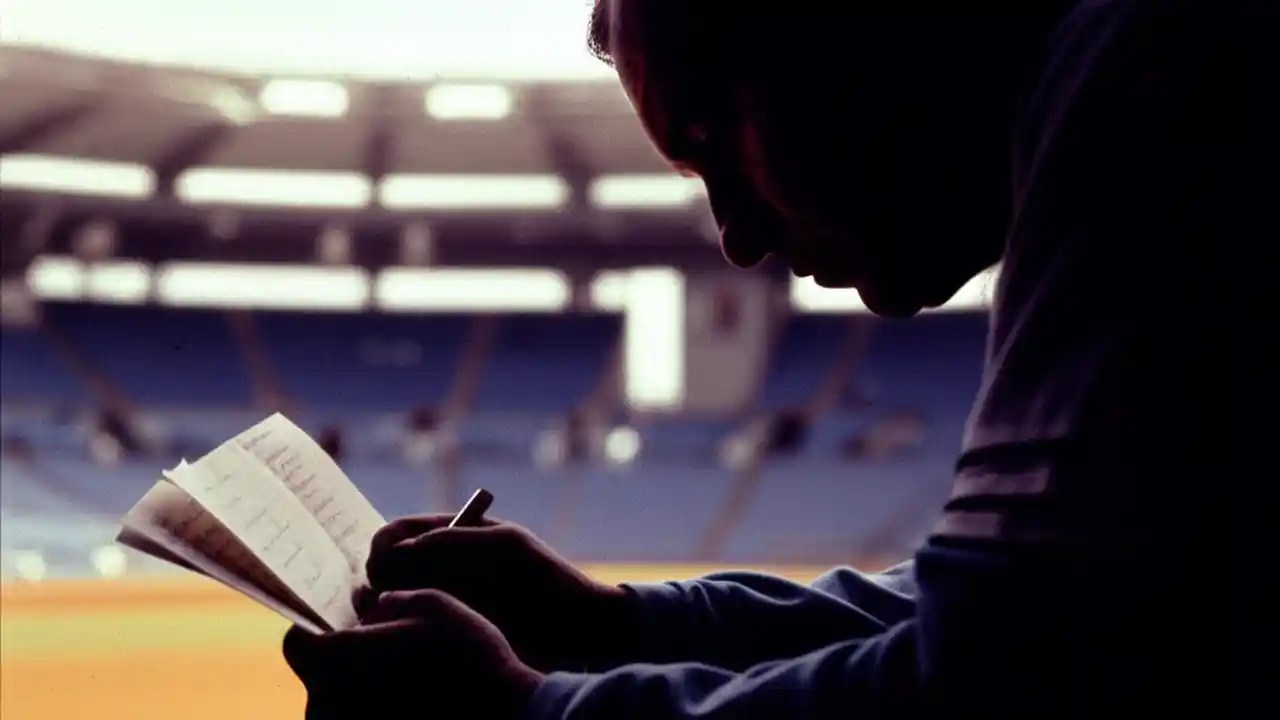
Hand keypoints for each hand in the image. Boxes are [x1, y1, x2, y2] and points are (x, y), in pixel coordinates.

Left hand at [283, 590, 542, 719]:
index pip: (298, 642)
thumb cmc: (467, 660)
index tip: (347, 629)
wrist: (505, 718)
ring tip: (408, 683)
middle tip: (388, 655)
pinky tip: (414, 705)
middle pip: (320, 677)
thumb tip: (366, 609)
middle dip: (347, 664)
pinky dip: (378, 713)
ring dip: (363, 692)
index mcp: (337, 661)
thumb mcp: (432, 605)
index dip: (321, 632)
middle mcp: (328, 706)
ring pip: (339, 706)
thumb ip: (388, 601)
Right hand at [363, 515, 638, 670]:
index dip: (382, 546)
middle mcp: (436, 569)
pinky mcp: (444, 636)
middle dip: (374, 582)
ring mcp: (438, 603)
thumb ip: (454, 540)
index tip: (380, 566)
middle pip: (382, 570)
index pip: (396, 533)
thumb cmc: (547, 578)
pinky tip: (405, 643)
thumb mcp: (504, 548)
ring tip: (392, 623)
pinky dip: (396, 635)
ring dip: (378, 610)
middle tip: (379, 600)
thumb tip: (398, 551)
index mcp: (450, 538)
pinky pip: (406, 633)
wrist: (577, 628)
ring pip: (387, 603)